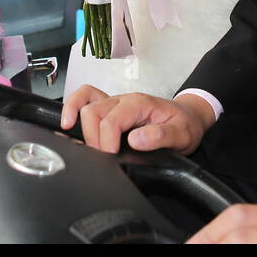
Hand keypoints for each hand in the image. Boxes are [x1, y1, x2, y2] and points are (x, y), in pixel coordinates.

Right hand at [59, 85, 211, 154]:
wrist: (188, 118)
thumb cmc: (184, 125)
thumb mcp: (182, 134)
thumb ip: (161, 136)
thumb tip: (136, 140)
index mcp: (140, 104)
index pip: (112, 121)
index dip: (106, 142)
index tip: (110, 158)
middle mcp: (124, 100)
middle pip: (93, 111)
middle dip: (91, 137)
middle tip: (100, 157)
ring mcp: (115, 103)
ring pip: (85, 102)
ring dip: (77, 119)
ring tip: (71, 136)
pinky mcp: (110, 109)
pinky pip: (86, 99)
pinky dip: (74, 107)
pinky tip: (69, 122)